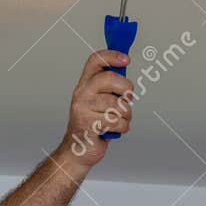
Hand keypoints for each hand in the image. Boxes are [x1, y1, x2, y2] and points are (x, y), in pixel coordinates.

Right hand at [57, 50, 134, 165]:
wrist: (78, 150)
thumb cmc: (93, 124)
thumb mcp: (100, 100)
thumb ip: (111, 85)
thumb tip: (125, 67)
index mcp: (85, 84)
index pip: (95, 61)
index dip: (111, 56)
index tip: (126, 59)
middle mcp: (82, 93)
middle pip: (109, 79)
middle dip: (126, 89)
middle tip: (127, 98)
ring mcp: (83, 109)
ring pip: (117, 104)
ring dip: (126, 115)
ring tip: (118, 120)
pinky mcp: (88, 124)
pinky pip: (116, 122)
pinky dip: (122, 128)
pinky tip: (114, 130)